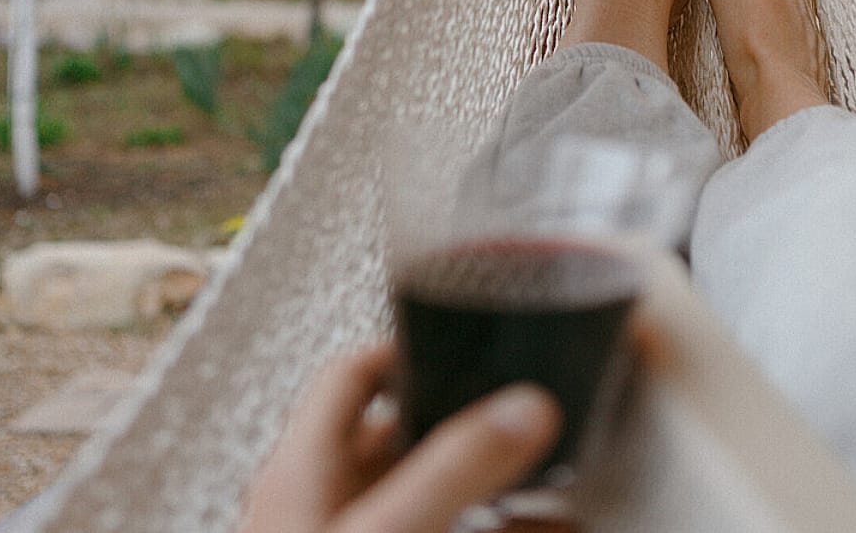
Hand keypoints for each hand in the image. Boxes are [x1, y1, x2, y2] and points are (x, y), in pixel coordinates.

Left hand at [240, 343, 562, 532]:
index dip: (408, 348)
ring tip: (550, 485)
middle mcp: (324, 506)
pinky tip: (543, 529)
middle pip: (403, 438)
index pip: (352, 377)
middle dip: (469, 426)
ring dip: (491, 488)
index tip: (469, 340)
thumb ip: (453, 470)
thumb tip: (520, 409)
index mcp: (305, 471)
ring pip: (432, 500)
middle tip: (526, 418)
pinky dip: (499, 532)